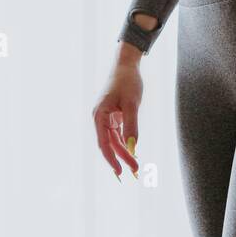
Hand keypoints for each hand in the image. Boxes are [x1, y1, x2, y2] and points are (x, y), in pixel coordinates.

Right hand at [92, 45, 142, 178]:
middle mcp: (100, 118)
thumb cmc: (128, 81)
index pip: (104, 143)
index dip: (111, 159)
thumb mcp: (132, 104)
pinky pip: (118, 134)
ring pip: (115, 140)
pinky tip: (133, 152)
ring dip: (124, 152)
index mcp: (99, 115)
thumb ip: (132, 126)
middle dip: (122, 158)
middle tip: (135, 171)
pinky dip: (125, 143)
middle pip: (110, 144)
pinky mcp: (114, 116)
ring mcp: (106, 117)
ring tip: (135, 165)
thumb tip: (132, 147)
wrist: (126, 65)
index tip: (120, 171)